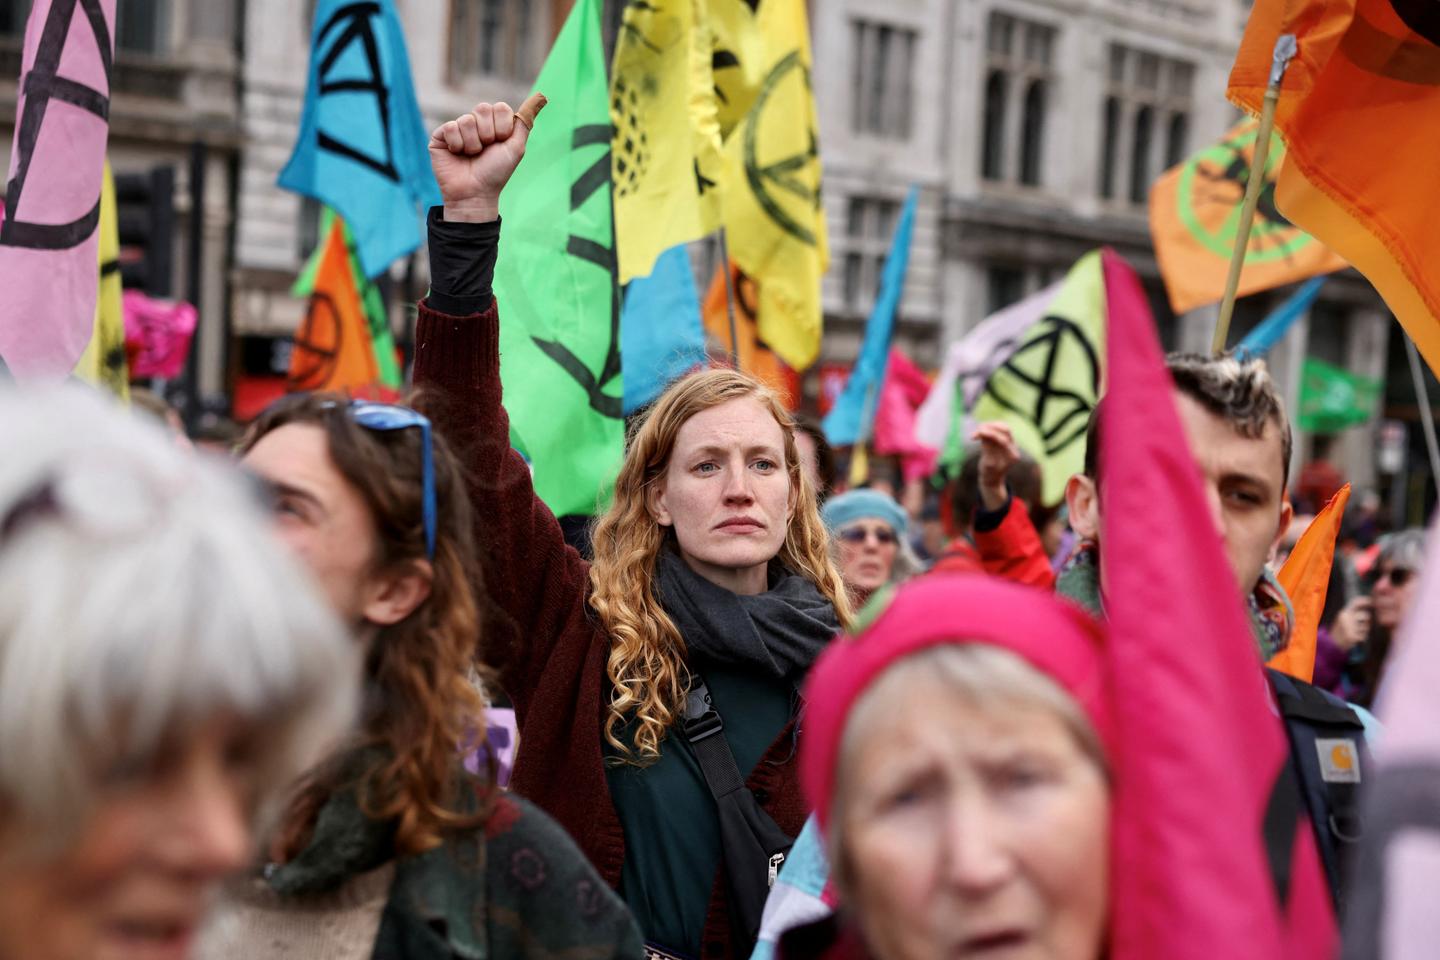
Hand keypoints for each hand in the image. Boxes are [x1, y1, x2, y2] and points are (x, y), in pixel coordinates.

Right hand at [429, 96, 545, 222]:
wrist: (475, 193)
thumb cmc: (496, 173)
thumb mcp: (516, 148)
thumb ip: (524, 122)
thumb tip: (540, 98)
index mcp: (494, 124)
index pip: (500, 107)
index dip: (502, 127)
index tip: (501, 143)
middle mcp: (476, 123)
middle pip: (483, 108)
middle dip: (488, 134)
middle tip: (485, 150)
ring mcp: (458, 128)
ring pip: (466, 120)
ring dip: (473, 143)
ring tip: (471, 155)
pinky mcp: (441, 135)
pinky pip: (450, 127)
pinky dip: (457, 145)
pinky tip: (457, 154)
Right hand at [972, 421, 1019, 511]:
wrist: (992, 479)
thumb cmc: (989, 474)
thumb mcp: (987, 464)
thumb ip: (987, 449)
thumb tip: (982, 432)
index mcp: (1012, 456)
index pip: (1003, 439)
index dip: (990, 434)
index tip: (978, 432)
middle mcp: (1013, 448)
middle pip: (1006, 430)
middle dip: (991, 427)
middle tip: (978, 429)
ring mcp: (1010, 443)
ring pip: (1001, 428)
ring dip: (989, 427)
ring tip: (977, 431)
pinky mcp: (1003, 441)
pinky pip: (997, 430)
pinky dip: (988, 429)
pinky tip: (978, 433)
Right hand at [1330, 596, 1372, 651]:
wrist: (1332, 644)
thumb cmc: (1340, 630)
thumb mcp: (1343, 618)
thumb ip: (1353, 611)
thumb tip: (1367, 602)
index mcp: (1343, 612)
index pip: (1356, 602)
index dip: (1365, 601)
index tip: (1371, 601)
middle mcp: (1346, 618)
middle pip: (1366, 616)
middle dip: (1366, 621)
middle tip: (1359, 626)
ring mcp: (1349, 627)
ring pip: (1366, 626)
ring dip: (1364, 630)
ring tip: (1355, 633)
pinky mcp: (1353, 637)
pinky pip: (1365, 636)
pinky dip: (1362, 638)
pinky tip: (1355, 639)